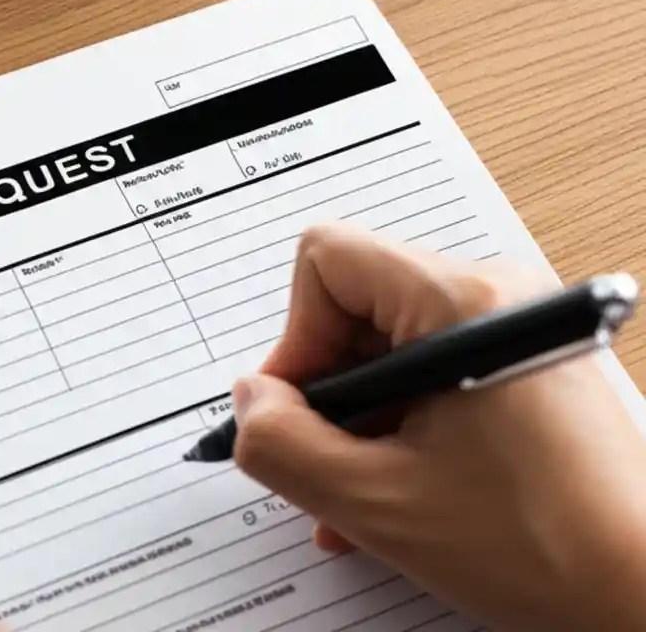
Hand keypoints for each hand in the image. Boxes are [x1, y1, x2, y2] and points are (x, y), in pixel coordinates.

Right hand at [234, 222, 645, 630]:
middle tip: (324, 462)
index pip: (328, 260)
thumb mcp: (374, 503)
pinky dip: (400, 426)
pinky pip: (432, 374)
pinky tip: (394, 492)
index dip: (293, 338)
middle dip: (326, 393)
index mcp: (465, 305)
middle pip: (357, 306)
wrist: (645, 597)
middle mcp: (498, 297)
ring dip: (359, 423)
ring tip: (359, 498)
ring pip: (391, 349)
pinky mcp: (526, 366)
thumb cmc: (544, 548)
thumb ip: (282, 444)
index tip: (295, 409)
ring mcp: (517, 332)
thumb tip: (251, 403)